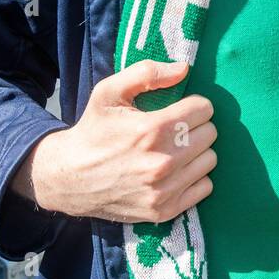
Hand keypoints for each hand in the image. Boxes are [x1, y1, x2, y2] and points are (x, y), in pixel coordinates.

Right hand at [14, 60, 216, 222]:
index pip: (204, 109)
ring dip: (197, 152)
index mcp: (152, 130)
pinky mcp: (164, 210)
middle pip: (210, 133)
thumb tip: (184, 68)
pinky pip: (205, 187)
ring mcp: (164, 190)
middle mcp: (162, 162)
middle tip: (176, 130)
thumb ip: (146, 73)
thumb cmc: (93, 131)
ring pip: (210, 159)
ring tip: (175, 150)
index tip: (179, 109)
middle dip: (196, 127)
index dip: (193, 105)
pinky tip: (175, 172)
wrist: (68, 179)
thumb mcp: (109, 92)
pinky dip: (195, 178)